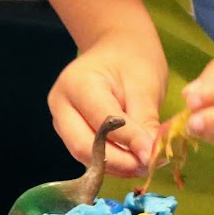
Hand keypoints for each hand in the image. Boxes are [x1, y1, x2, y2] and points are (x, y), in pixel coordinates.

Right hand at [49, 33, 166, 177]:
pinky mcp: (70, 132)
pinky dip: (111, 161)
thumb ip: (144, 121)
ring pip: (84, 154)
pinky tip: (132, 161)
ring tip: (143, 165)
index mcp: (77, 83)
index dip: (128, 142)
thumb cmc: (133, 60)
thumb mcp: (145, 85)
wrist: (119, 47)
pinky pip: (88, 153)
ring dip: (115, 165)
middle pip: (83, 145)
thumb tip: (147, 156)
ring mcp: (61, 119)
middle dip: (118, 162)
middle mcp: (61, 104)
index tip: (152, 155)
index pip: (102, 121)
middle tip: (146, 167)